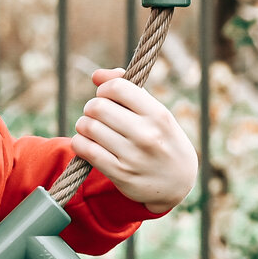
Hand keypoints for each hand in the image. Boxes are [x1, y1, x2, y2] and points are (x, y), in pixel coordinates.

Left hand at [72, 70, 196, 214]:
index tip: (107, 97)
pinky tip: (86, 143)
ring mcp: (132, 155)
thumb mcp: (157, 114)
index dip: (105, 89)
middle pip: (97, 106)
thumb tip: (96, 75)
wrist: (178, 183)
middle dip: (91, 108)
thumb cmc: (164, 140)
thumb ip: (128, 91)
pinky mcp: (119, 173)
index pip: (117, 87)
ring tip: (91, 129)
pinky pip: (85, 149)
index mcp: (158, 114)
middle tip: (97, 115)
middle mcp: (146, 134)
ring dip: (83, 125)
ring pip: (88, 127)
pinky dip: (79, 142)